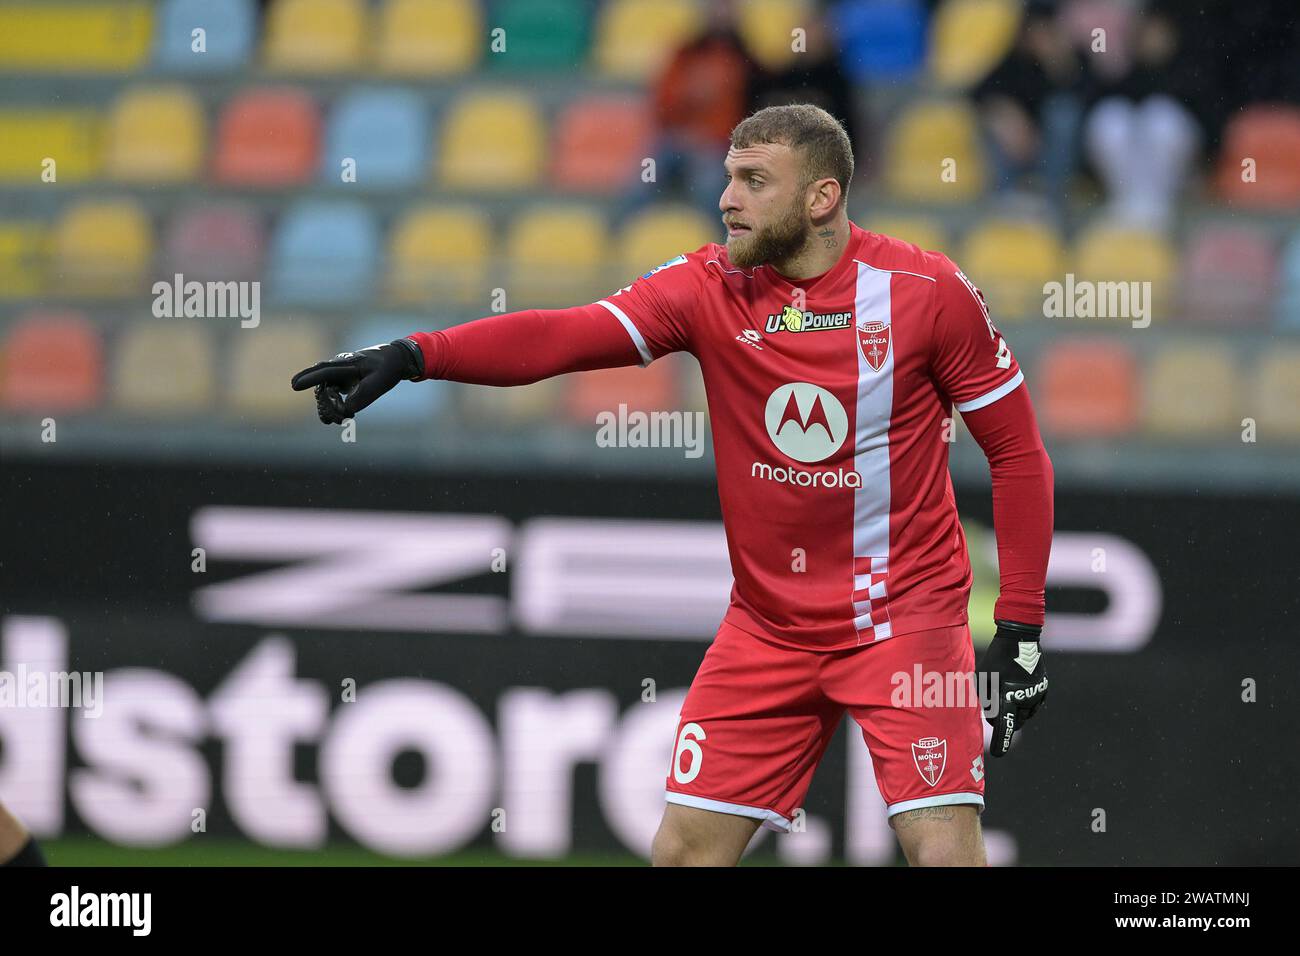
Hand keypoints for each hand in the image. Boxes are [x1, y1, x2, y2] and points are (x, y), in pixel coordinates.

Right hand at [290, 339, 422, 424]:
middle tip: (329, 420)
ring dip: (328, 408)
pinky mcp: (341, 381)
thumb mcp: (379, 384)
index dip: (309, 378)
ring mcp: (338, 374)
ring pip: (325, 392)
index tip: (294, 386)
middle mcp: (339, 367)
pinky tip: (340, 417)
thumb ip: (362, 397)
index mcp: (348, 364)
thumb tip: (345, 410)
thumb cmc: (387, 369)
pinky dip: (333, 407)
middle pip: (322, 386)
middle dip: (323, 404)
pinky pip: (331, 395)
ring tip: (335, 421)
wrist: (394, 361)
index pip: (325, 372)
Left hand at [977, 620, 1047, 757]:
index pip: (1005, 725)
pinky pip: (1033, 704)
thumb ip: (984, 699)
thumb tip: (987, 715)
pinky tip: (1015, 691)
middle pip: (1015, 722)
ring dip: (1015, 712)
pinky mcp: (1043, 688)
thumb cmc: (996, 659)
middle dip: (1005, 721)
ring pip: (1026, 714)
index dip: (1001, 742)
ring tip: (1004, 695)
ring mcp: (1036, 694)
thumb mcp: (983, 678)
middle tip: (995, 712)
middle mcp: (1026, 698)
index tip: (997, 755)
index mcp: (1009, 696)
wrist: (1020, 638)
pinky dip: (1024, 703)